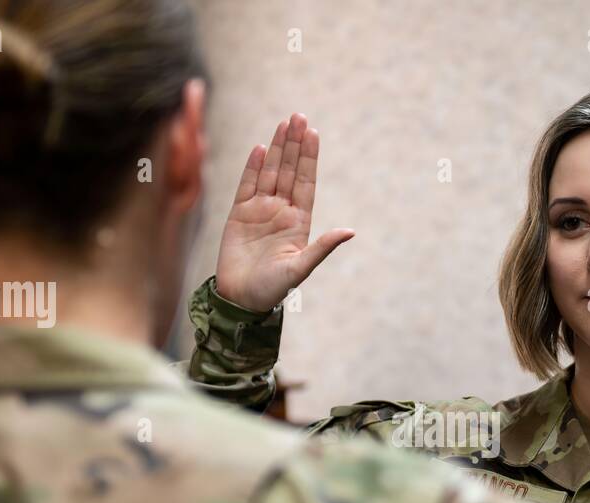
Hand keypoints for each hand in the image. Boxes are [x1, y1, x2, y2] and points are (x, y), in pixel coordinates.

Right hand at [214, 113, 353, 312]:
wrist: (241, 299)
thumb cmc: (272, 288)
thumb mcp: (301, 268)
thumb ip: (323, 247)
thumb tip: (350, 231)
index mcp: (299, 221)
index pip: (305, 182)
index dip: (309, 158)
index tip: (313, 133)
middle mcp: (281, 211)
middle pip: (288, 171)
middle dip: (294, 144)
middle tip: (299, 116)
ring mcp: (260, 210)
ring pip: (269, 173)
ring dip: (276, 149)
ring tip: (283, 124)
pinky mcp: (239, 214)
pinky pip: (246, 184)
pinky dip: (252, 167)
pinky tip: (259, 148)